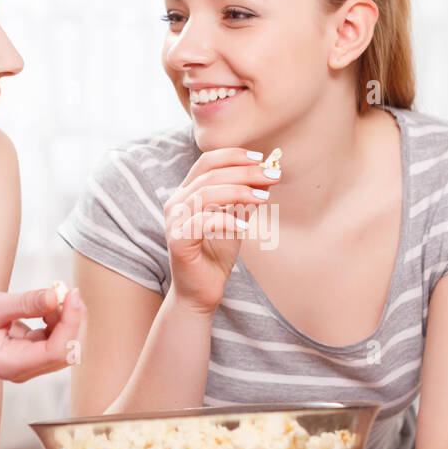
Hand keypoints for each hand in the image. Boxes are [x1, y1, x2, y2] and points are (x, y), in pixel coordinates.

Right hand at [0, 284, 84, 382]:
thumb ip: (24, 303)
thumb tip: (55, 296)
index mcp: (11, 364)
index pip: (57, 351)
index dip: (71, 323)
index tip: (71, 294)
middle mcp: (23, 369)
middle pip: (67, 350)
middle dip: (73, 319)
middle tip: (65, 288)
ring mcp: (27, 362)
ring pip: (65, 344)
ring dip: (67, 317)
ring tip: (54, 292)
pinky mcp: (29, 351)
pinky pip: (54, 337)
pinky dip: (58, 318)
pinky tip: (46, 303)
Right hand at [164, 147, 281, 312]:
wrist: (202, 292)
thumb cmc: (216, 256)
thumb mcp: (235, 221)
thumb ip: (245, 199)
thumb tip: (267, 175)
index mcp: (187, 193)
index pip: (207, 162)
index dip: (234, 156)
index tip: (263, 159)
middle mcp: (176, 203)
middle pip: (210, 175)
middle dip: (245, 172)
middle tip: (272, 176)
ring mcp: (175, 222)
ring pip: (205, 194)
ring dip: (239, 192)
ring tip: (264, 198)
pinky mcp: (178, 242)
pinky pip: (202, 222)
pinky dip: (226, 221)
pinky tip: (245, 228)